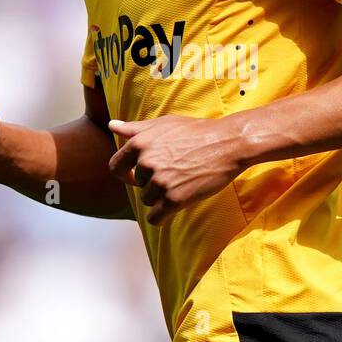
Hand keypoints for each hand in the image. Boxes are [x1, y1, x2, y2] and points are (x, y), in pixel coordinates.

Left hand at [107, 115, 242, 224]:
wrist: (228, 144)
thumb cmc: (197, 131)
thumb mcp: (164, 124)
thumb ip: (135, 128)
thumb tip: (112, 125)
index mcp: (139, 143)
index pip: (116, 167)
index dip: (126, 173)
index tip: (139, 175)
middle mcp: (146, 162)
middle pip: (137, 184)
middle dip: (150, 183)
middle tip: (173, 174)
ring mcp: (160, 182)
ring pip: (147, 200)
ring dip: (160, 197)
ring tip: (181, 184)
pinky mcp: (174, 199)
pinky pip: (155, 218)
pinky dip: (161, 217)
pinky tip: (173, 208)